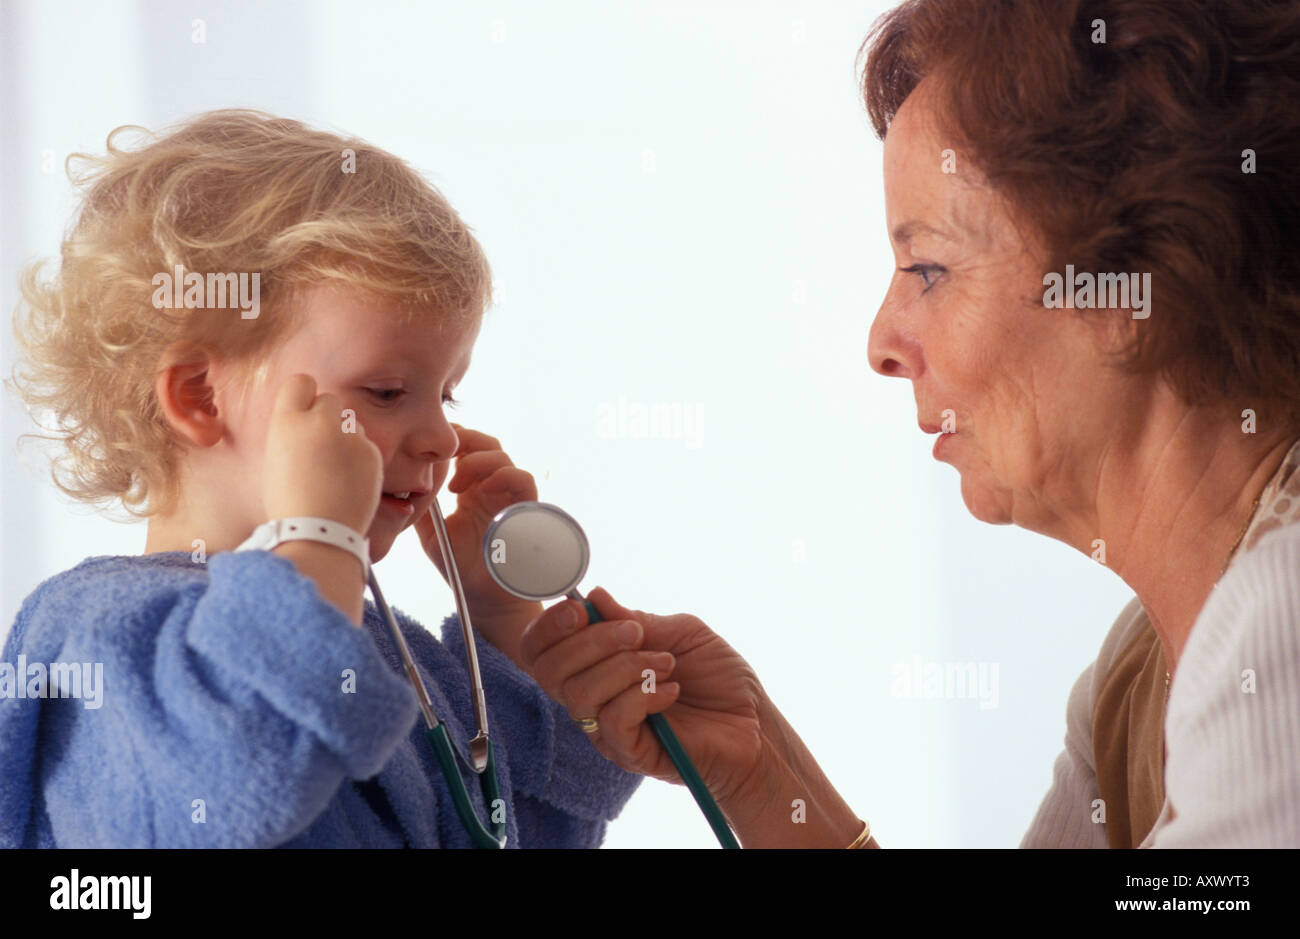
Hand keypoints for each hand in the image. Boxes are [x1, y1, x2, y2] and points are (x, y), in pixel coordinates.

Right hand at [261, 373, 382, 531]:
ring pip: (351, 422)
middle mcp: (320, 421)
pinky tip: (348, 480)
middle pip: (329, 400)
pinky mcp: (372, 452)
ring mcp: (350, 436)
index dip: (303, 396)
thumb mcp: (275, 460)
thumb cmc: (290, 504)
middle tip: (320, 447)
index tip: (304, 410)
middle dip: (326, 418)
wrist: (318, 532)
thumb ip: (293, 434)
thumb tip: (305, 422)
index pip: (301, 382)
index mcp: (287, 421)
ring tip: (333, 471)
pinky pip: (366, 444)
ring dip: (345, 437)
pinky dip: (360, 458)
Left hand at [413, 425, 542, 659]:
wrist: (484, 598)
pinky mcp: (525, 509)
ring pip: (502, 457)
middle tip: (445, 453)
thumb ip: (420, 507)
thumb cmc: (460, 568)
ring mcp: (509, 497)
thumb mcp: (430, 533)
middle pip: (486, 444)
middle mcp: (491, 489)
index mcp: (470, 490)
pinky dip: (503, 475)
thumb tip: (401, 480)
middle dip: (466, 440)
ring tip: (457, 484)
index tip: (431, 445)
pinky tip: (481, 489)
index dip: (454, 439)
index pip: (467, 449)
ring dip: (478, 461)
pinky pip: (523, 479)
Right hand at [519, 586, 766, 807]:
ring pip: (580, 694)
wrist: (755, 724)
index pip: (542, 651)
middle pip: (551, 671)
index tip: (582, 609)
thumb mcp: (681, 632)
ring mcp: (608, 730)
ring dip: (625, 667)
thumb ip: (635, 619)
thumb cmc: (720, 678)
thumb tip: (595, 597)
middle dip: (591, 641)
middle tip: (636, 634)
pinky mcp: (631, 753)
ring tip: (666, 663)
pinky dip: (644, 695)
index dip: (549, 626)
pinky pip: (614, 719)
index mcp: (597, 666)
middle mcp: (594, 698)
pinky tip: (672, 691)